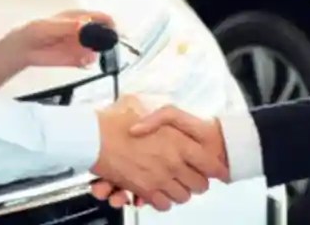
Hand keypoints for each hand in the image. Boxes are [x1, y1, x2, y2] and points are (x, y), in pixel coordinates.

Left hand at [7, 9, 114, 68]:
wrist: (25, 49)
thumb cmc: (36, 31)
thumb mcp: (49, 26)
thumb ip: (66, 26)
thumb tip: (83, 24)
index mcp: (77, 17)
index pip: (98, 17)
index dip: (107, 21)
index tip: (112, 28)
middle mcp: (83, 31)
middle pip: (101, 33)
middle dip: (105, 39)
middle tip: (104, 44)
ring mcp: (80, 46)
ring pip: (96, 49)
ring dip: (96, 52)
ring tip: (88, 55)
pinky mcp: (76, 59)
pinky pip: (87, 61)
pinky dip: (88, 62)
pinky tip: (83, 62)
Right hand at [91, 96, 223, 210]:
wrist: (92, 137)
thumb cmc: (115, 121)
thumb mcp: (144, 105)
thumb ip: (160, 114)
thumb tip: (171, 120)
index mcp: (178, 140)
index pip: (210, 163)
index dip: (215, 168)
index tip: (216, 170)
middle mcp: (172, 161)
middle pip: (200, 184)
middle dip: (197, 182)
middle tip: (192, 177)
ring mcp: (159, 178)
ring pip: (183, 196)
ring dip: (180, 192)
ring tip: (175, 184)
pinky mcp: (144, 190)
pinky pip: (163, 204)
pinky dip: (162, 201)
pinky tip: (159, 192)